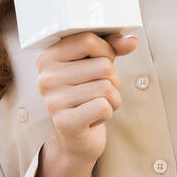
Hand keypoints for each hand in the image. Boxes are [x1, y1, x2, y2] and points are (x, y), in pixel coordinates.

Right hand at [35, 30, 137, 167]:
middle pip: (102, 65)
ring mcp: (53, 101)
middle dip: (113, 79)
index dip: (106, 50)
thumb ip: (110, 48)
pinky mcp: (65, 123)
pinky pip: (104, 107)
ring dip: (113, 98)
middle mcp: (45, 78)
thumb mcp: (95, 65)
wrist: (75, 137)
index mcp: (47, 57)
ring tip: (97, 104)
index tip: (102, 61)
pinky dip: (108, 112)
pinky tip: (94, 116)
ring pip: (106, 87)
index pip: (87, 40)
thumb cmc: (85, 94)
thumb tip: (131, 41)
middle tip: (99, 90)